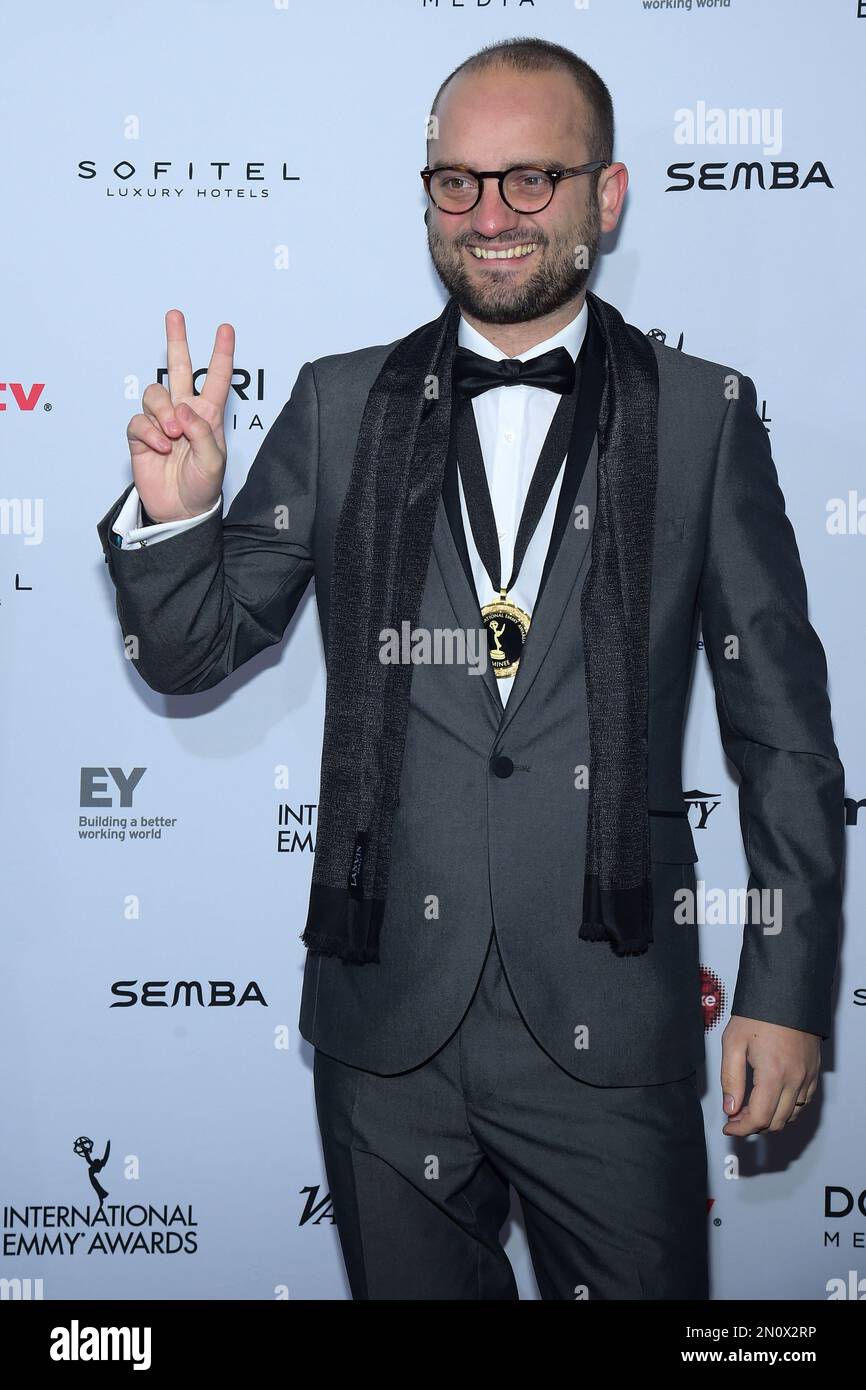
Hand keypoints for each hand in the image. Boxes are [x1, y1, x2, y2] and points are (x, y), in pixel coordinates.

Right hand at [126, 309, 234, 522]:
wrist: (180, 510)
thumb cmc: (203, 486)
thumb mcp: (213, 461)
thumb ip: (202, 433)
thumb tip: (182, 409)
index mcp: (208, 415)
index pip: (216, 378)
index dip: (222, 353)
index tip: (226, 329)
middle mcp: (184, 412)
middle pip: (178, 368)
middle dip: (177, 340)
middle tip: (175, 315)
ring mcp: (161, 421)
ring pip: (154, 393)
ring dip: (163, 412)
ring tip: (173, 435)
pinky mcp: (141, 435)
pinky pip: (139, 420)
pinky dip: (150, 433)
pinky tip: (161, 448)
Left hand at [720, 1015, 820, 1135]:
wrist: (786, 994)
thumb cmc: (759, 1014)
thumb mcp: (733, 1044)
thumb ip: (730, 1079)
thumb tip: (730, 1108)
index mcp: (773, 1074)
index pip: (759, 1118)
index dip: (741, 1128)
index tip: (729, 1126)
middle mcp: (795, 1079)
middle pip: (776, 1122)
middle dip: (753, 1126)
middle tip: (736, 1116)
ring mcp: (807, 1076)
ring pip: (791, 1115)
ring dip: (771, 1119)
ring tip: (751, 1108)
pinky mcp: (814, 1072)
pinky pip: (804, 1102)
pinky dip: (787, 1109)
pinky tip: (772, 1100)